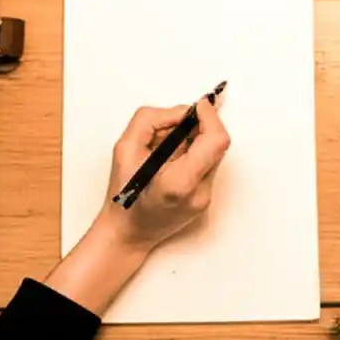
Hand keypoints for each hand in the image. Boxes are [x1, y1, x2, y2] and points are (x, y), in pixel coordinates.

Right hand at [95, 99, 230, 252]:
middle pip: (216, 144)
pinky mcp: (206, 199)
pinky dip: (193, 155)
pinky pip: (207, 165)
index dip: (210, 117)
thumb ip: (152, 122)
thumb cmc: (122, 197)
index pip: (215, 141)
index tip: (198, 106)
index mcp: (179, 183)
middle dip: (199, 127)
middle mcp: (199, 193)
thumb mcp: (124, 149)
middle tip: (174, 128)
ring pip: (213, 153)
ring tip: (166, 150)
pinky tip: (171, 163)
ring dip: (195, 141)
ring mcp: (205, 198)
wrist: (127, 234)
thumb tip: (182, 111)